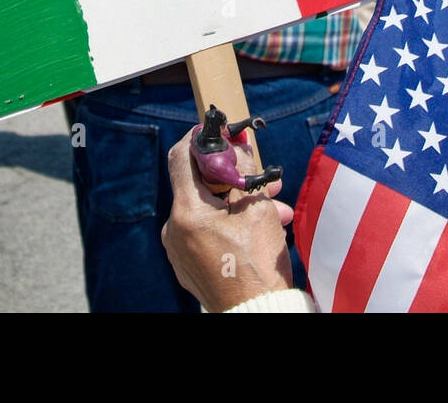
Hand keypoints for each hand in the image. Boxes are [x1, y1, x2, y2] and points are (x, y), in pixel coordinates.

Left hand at [162, 130, 294, 311]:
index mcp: (186, 212)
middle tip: (263, 175)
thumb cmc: (258, 263)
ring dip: (237, 202)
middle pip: (198, 184)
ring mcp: (178, 249)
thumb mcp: (257, 207)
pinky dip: (229, 223)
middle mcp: (173, 229)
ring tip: (274, 208)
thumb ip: (242, 170)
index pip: (181, 156)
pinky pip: (205, 231)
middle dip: (233, 175)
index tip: (224, 134)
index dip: (202, 139)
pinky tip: (259, 228)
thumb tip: (235, 146)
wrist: (255, 313)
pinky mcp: (187, 264)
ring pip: (207, 209)